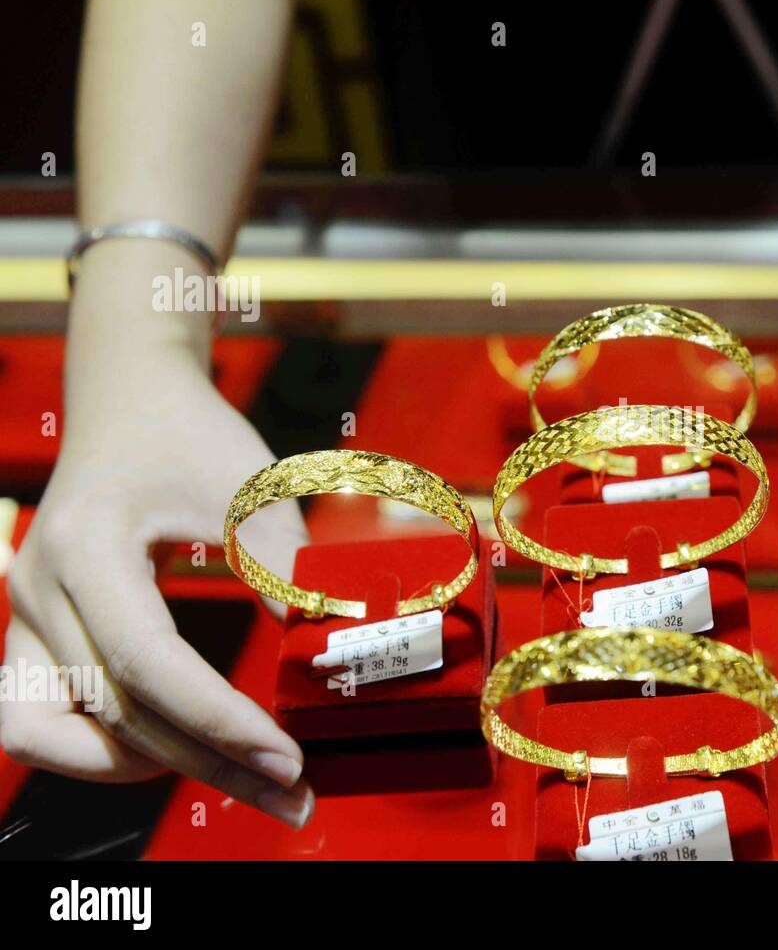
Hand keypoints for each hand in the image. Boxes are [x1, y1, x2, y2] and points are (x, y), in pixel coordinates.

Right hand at [0, 339, 313, 827]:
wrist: (130, 401)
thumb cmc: (192, 436)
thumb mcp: (252, 488)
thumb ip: (288, 569)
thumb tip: (328, 659)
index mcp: (87, 546)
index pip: (146, 661)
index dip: (217, 718)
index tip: (288, 755)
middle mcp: (38, 590)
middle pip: (116, 712)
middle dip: (210, 764)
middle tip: (293, 795)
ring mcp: (25, 617)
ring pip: (66, 733)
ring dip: (152, 768)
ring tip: (239, 773)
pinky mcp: (35, 635)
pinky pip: (42, 720)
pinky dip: (101, 749)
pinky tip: (174, 750)